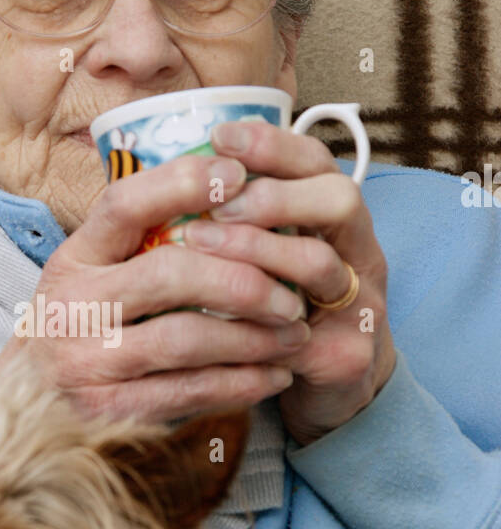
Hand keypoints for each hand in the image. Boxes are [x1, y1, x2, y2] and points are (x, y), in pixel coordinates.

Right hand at [0, 151, 311, 423]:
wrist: (25, 405)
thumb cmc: (80, 325)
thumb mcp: (89, 272)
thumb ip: (139, 237)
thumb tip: (226, 181)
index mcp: (72, 258)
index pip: (123, 204)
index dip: (182, 183)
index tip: (240, 174)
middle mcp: (72, 306)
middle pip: (168, 274)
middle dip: (243, 279)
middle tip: (292, 291)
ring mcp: (87, 362)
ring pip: (185, 338)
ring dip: (253, 336)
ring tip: (294, 333)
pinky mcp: (107, 410)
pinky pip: (188, 392)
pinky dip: (242, 383)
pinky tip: (275, 375)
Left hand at [183, 120, 397, 444]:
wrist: (328, 392)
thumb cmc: (281, 311)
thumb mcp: (265, 255)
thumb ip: (236, 217)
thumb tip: (167, 175)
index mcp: (333, 219)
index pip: (315, 162)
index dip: (271, 144)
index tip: (221, 136)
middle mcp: (358, 252)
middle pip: (338, 198)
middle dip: (272, 196)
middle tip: (218, 206)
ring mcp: (360, 305)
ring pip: (322, 264)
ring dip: (260, 252)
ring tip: (201, 248)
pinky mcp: (347, 358)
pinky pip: (304, 339)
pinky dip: (255, 329)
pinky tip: (212, 324)